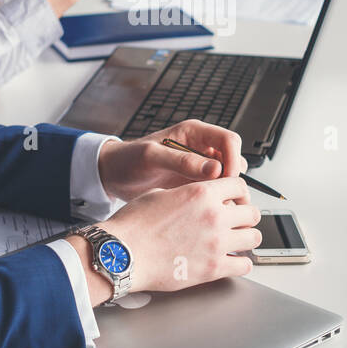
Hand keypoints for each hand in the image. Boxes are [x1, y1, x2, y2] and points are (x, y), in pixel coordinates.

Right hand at [96, 177, 260, 292]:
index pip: (239, 185)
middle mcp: (214, 216)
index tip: (236, 199)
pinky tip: (234, 262)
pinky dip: (242, 264)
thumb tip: (195, 197)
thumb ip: (186, 194)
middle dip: (245, 215)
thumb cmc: (134, 226)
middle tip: (238, 222)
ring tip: (237, 242)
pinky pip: (244, 265)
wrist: (122, 254)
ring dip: (246, 238)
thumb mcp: (159, 194)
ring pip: (254, 238)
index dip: (239, 192)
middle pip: (252, 212)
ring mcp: (216, 243)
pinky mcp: (213, 268)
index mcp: (201, 193)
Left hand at [97, 118, 246, 201]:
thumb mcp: (152, 157)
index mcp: (194, 134)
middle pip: (233, 160)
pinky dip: (215, 202)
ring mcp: (198, 168)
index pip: (229, 141)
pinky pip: (213, 192)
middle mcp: (200, 149)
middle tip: (227, 199)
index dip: (234, 159)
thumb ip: (182, 160)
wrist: (112, 175)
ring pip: (226, 179)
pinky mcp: (193, 185)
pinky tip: (206, 213)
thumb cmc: (127, 159)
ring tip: (217, 208)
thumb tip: (215, 168)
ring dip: (226, 192)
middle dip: (234, 179)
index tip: (229, 179)